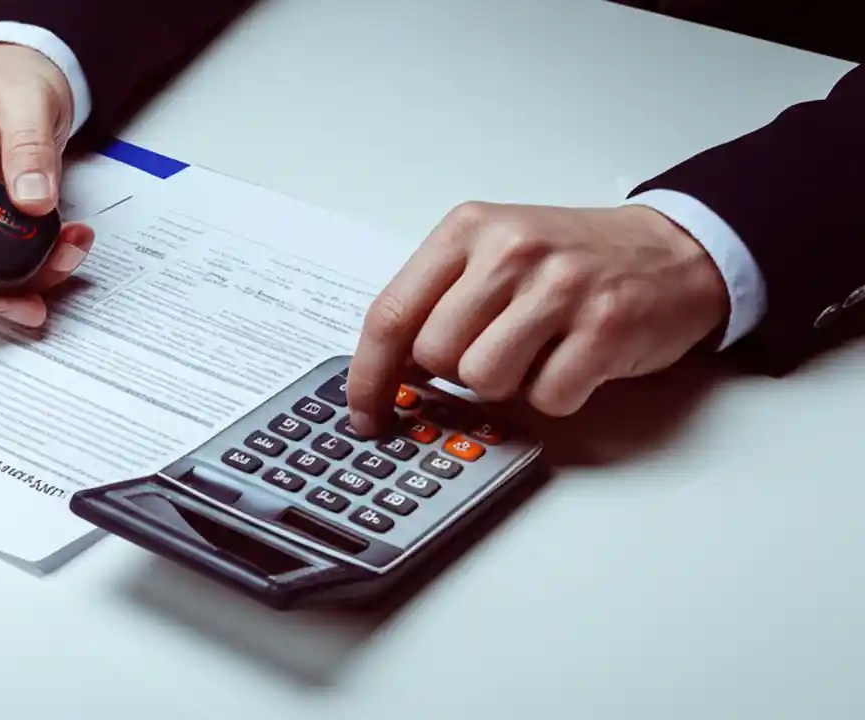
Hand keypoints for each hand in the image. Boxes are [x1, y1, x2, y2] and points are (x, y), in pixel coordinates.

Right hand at [0, 43, 93, 326]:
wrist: (23, 81)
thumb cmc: (12, 83)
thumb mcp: (27, 102)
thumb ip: (29, 147)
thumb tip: (32, 199)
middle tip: (35, 300)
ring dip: (24, 276)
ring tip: (72, 252)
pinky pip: (3, 257)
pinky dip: (37, 261)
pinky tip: (70, 243)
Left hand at [347, 202, 728, 432]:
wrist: (671, 250)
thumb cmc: (573, 259)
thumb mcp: (493, 253)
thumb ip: (437, 300)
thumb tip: (389, 375)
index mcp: (468, 230)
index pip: (390, 314)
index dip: (369, 376)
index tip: (365, 413)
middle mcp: (510, 250)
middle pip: (435, 355)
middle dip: (457, 371)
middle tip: (496, 348)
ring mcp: (559, 288)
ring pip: (484, 379)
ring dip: (508, 383)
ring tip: (538, 349)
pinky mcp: (604, 328)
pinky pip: (546, 397)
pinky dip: (557, 393)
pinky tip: (574, 358)